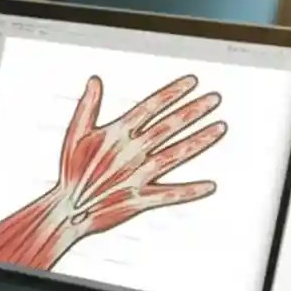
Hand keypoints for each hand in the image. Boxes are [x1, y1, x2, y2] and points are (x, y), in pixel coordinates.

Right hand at [0, 74, 225, 269]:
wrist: (69, 209)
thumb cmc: (72, 171)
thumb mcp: (74, 134)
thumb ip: (88, 106)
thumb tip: (95, 80)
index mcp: (117, 134)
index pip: (150, 107)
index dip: (172, 93)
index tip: (192, 82)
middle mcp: (132, 152)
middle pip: (170, 127)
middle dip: (194, 111)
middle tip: (214, 99)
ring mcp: (139, 176)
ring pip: (176, 155)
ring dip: (200, 141)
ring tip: (220, 127)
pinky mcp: (142, 199)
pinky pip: (171, 195)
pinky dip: (191, 191)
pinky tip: (211, 186)